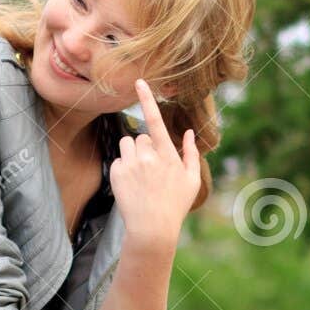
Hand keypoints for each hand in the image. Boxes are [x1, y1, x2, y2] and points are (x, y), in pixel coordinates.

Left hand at [109, 80, 200, 249]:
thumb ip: (191, 153)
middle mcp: (148, 156)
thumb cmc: (175, 205)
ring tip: (141, 176)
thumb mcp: (191, 180)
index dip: (147, 99)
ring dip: (133, 154)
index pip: (155, 121)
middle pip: (141, 136)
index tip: (138, 81)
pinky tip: (132, 185)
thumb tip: (191, 132)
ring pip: (128, 144)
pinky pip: (119, 160)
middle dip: (145, 147)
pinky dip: (124, 169)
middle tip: (151, 170)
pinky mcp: (118, 173)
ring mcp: (131, 165)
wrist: (152, 229)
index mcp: (167, 155)